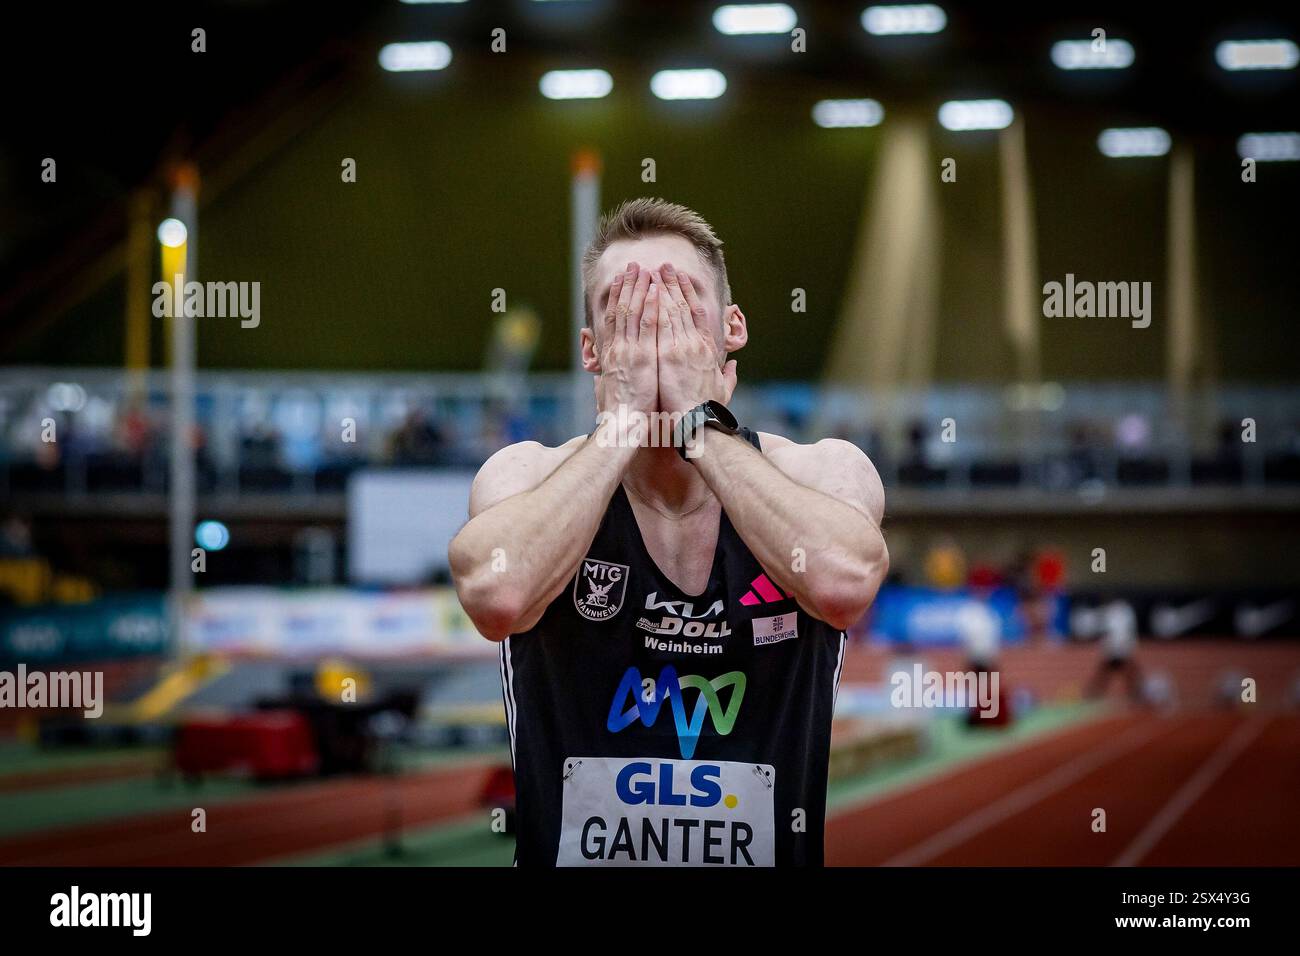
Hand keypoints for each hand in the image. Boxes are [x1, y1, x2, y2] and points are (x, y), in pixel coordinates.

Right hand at [595, 262, 659, 417]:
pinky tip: (656, 290)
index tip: (622, 282)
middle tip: (634, 266)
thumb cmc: (618, 416)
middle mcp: (618, 349)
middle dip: (628, 286)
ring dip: (640, 289)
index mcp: (611, 356)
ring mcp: (630, 351)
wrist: (622, 427)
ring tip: (646, 269)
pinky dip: (652, 305)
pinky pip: (649, 325)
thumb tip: (603, 377)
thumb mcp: (608, 392)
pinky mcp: (643, 357)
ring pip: (634, 312)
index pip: (613, 320)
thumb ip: (607, 380)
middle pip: (622, 310)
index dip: (618, 298)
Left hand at [652, 262, 735, 415]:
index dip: (689, 295)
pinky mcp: (667, 354)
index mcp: (707, 350)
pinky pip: (659, 323)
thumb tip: (733, 367)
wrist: (697, 423)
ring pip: (671, 309)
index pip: (698, 315)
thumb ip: (728, 376)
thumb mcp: (723, 391)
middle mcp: (695, 344)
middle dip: (673, 284)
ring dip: (662, 288)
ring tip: (653, 271)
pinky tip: (648, 290)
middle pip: (683, 306)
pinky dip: (654, 305)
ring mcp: (681, 347)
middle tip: (665, 266)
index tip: (682, 280)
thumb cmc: (706, 411)